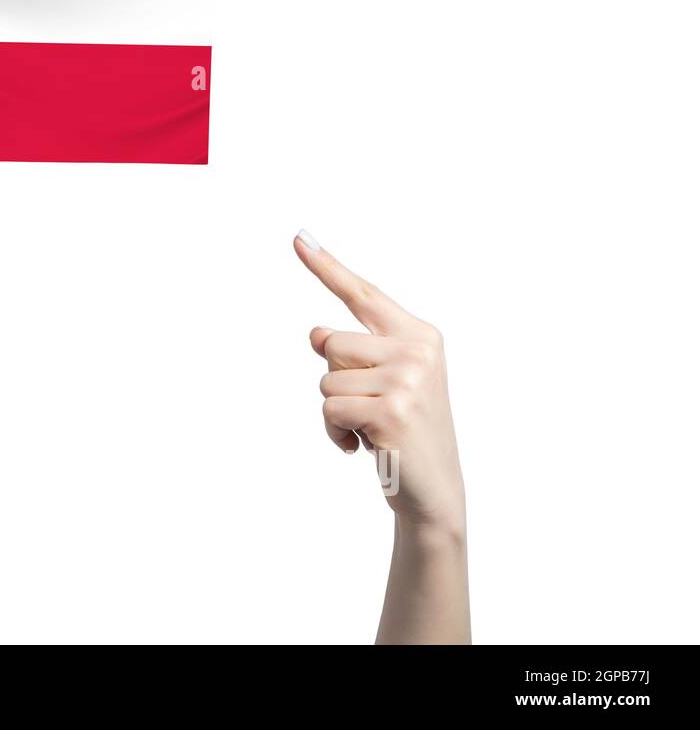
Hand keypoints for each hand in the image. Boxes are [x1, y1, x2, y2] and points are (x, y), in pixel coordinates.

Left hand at [294, 230, 468, 642]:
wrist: (432, 492)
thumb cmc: (403, 433)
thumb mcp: (387, 382)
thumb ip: (357, 350)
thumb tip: (316, 333)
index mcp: (418, 335)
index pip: (362, 293)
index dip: (326, 265)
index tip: (297, 237)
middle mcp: (417, 348)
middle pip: (328, 341)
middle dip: (336, 378)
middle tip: (369, 407)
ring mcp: (407, 377)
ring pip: (324, 378)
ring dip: (335, 410)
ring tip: (369, 428)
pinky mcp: (391, 408)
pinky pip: (328, 408)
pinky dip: (335, 434)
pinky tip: (362, 447)